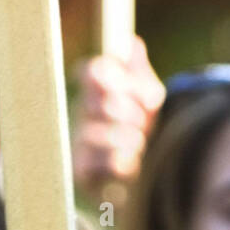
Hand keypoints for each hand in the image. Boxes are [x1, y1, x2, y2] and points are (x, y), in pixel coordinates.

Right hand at [72, 37, 164, 192]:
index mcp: (97, 89)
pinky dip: (121, 162)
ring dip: (129, 140)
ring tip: (140, 147)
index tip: (148, 98)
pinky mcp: (80, 170)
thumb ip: (141, 74)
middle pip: (101, 101)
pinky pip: (102, 159)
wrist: (146, 185)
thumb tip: (131, 44)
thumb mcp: (150, 103)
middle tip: (143, 126)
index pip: (93, 71)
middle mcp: (83, 112)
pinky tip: (131, 167)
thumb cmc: (146, 139)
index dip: (121, 81)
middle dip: (131, 114)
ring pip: (99, 131)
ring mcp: (78, 140)